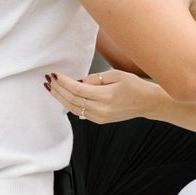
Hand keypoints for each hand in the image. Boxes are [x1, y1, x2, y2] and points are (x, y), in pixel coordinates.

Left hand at [45, 69, 164, 124]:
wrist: (147, 103)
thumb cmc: (135, 86)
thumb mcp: (117, 74)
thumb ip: (96, 78)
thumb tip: (79, 81)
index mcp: (107, 96)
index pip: (78, 90)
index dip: (64, 82)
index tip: (55, 74)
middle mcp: (102, 109)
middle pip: (73, 100)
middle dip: (58, 89)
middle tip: (48, 79)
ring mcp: (100, 117)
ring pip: (74, 108)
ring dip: (61, 98)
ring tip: (51, 87)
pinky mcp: (100, 120)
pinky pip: (80, 112)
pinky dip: (69, 104)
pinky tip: (63, 96)